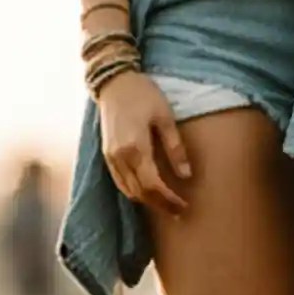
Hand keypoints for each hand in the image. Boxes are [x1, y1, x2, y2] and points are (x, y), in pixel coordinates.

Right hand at [98, 70, 190, 213]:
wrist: (114, 82)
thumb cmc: (144, 95)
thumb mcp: (165, 117)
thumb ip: (175, 148)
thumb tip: (186, 175)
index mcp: (135, 148)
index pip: (152, 185)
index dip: (168, 200)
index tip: (184, 207)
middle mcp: (118, 157)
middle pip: (140, 193)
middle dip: (160, 205)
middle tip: (180, 212)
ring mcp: (109, 157)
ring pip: (128, 190)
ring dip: (148, 201)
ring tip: (168, 206)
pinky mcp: (106, 155)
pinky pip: (120, 182)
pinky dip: (135, 191)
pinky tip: (149, 193)